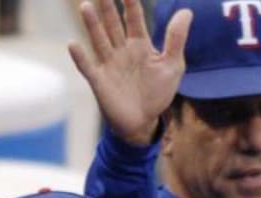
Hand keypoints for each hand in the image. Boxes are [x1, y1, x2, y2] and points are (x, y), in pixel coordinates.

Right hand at [68, 0, 191, 146]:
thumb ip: (176, 39)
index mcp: (140, 44)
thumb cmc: (157, 93)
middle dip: (107, 7)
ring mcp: (109, 65)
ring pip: (99, 40)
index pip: (134, 18)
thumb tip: (186, 10)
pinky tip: (73, 44)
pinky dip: (80, 57)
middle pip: (113, 24)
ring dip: (92, 24)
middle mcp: (121, 50)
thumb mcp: (173, 66)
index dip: (131, 2)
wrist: (142, 123)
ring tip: (85, 6)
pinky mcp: (99, 82)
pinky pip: (87, 67)